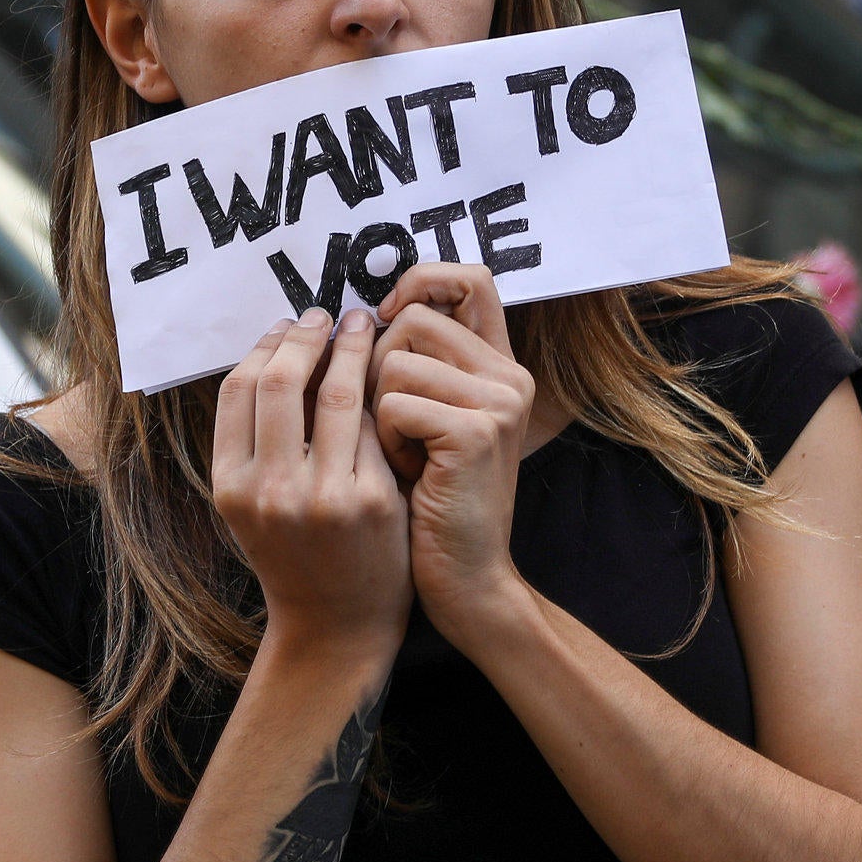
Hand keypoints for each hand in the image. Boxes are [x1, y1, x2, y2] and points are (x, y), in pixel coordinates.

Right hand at [211, 309, 410, 655]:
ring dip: (349, 349)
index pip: (239, 389)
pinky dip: (378, 392)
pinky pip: (374, 428)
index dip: (265, 346)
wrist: (337, 625)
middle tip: (325, 314)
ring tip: (361, 327)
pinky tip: (384, 373)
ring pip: (335, 395)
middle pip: (280, 383)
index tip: (287, 325)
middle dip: (305, 336)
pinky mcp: (374, 503)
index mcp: (231, 486)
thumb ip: (256, 441)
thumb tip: (278, 353)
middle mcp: (270, 490)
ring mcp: (324, 497)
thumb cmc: (295, 555)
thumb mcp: (252, 506)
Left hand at [369, 265, 534, 644]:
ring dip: (376, 413)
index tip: (382, 319)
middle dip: (377, 370)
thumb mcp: (425, 425)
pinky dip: (384, 444)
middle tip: (392, 427)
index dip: (420, 282)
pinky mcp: (476, 431)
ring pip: (394, 362)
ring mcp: (498, 401)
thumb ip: (413, 368)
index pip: (470, 280)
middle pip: (412, 320)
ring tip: (401, 458)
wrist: (464, 581)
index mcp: (499, 367)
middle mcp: (509, 376)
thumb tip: (352, 318)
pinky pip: (392, 404)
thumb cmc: (430, 505)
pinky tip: (409, 477)